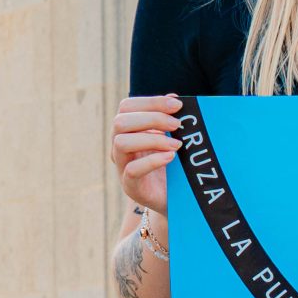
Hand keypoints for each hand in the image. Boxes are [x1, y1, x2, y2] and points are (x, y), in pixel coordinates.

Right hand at [110, 94, 182, 215]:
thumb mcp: (172, 138)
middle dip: (152, 118)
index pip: (127, 107)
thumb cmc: (174, 165)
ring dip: (152, 139)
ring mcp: (122, 167)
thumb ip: (170, 120)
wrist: (175, 199)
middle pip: (120, 122)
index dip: (150, 102)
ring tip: (177, 145)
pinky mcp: (130, 186)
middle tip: (177, 125)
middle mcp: (119, 146)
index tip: (177, 105)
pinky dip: (152, 160)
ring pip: (121, 143)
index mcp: (127, 130)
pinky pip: (132, 170)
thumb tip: (174, 98)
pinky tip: (171, 157)